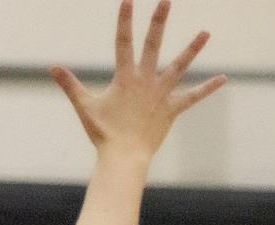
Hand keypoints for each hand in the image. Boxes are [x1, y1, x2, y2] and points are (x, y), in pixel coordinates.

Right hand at [50, 0, 226, 158]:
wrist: (124, 158)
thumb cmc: (103, 134)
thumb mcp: (84, 107)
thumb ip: (70, 84)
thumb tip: (52, 67)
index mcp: (125, 78)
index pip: (123, 42)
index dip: (124, 20)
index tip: (128, 0)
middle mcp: (145, 81)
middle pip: (153, 45)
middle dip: (158, 21)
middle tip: (166, 1)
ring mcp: (161, 94)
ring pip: (179, 66)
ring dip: (192, 49)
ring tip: (206, 32)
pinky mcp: (172, 110)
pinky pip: (192, 97)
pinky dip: (207, 88)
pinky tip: (223, 79)